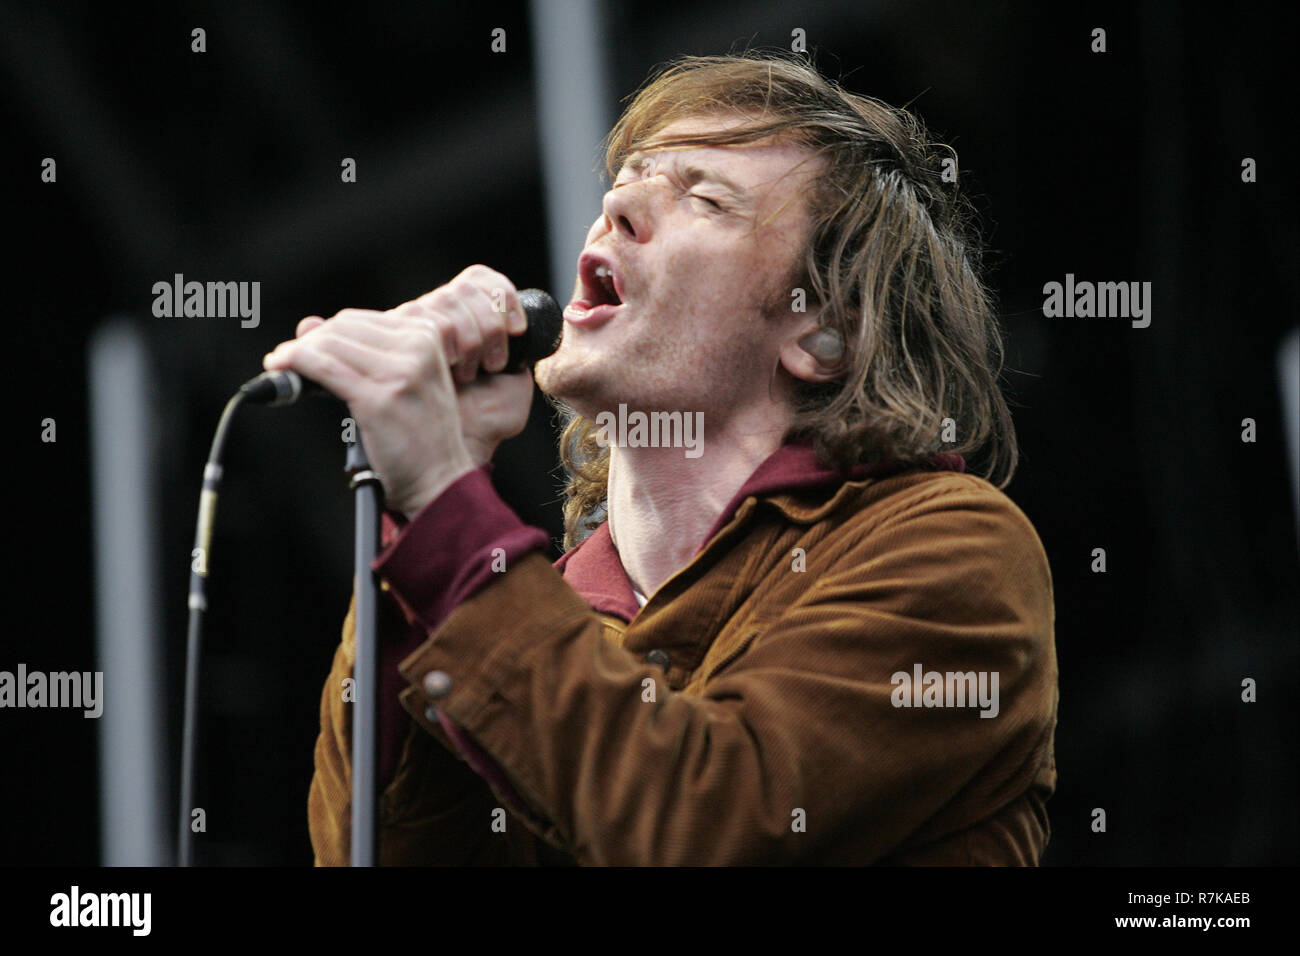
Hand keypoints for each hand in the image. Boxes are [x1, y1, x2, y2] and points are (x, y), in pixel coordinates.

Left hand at [262, 265, 535, 516]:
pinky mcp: (378, 397)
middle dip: (309, 342)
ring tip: (279, 366)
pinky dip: (294, 363)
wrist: (440, 481)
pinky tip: (279, 368)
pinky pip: (323, 367)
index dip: (325, 334)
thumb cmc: (420, 437)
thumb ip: (363, 353)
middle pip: (342, 327)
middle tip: (287, 360)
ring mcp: (400, 371)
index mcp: (428, 335)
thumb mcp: (404, 382)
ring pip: (329, 344)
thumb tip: (306, 325)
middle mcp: (418, 346)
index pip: (359, 320)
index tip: (304, 350)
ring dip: (295, 352)